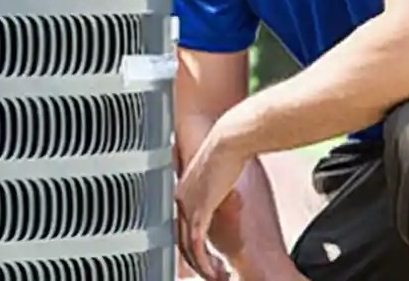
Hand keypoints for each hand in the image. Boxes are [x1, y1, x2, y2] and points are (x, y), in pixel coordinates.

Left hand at [175, 122, 249, 280]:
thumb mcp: (218, 177)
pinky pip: (196, 244)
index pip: (179, 228)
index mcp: (183, 193)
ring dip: (202, 267)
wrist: (228, 141)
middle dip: (195, 264)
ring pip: (187, 247)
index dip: (188, 249)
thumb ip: (216, 191)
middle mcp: (180, 201)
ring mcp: (188, 206)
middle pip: (180, 241)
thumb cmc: (228, 152)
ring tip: (217, 276)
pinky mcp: (200, 210)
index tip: (202, 262)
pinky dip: (204, 262)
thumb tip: (224, 197)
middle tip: (212, 275)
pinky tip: (214, 271)